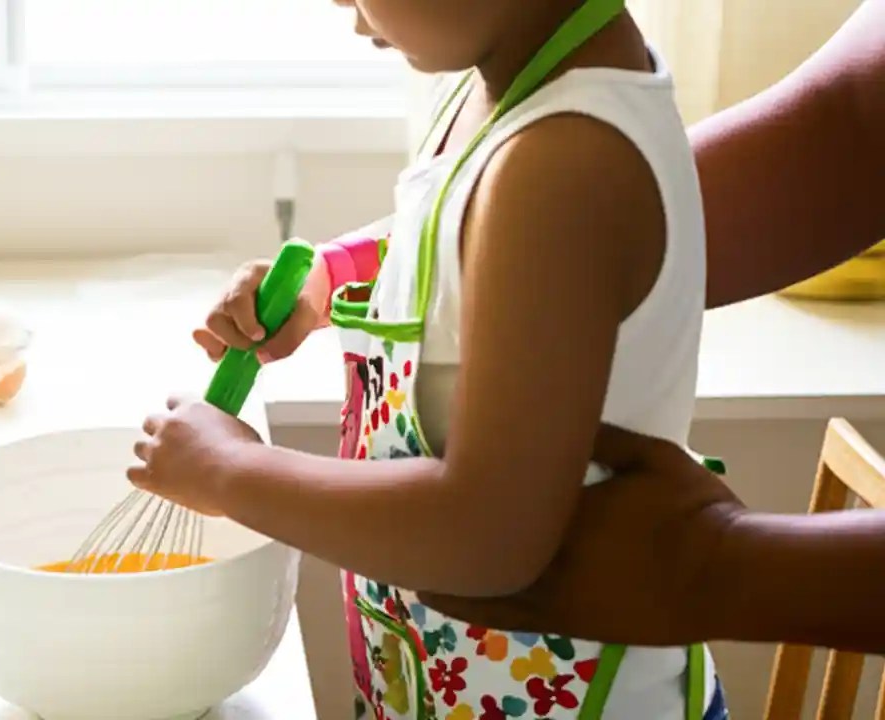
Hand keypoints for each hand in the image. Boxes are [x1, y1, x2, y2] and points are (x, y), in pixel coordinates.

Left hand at [128, 396, 262, 515]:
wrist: (237, 477)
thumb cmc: (246, 453)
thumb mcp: (235, 427)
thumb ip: (218, 426)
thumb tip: (219, 435)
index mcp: (191, 407)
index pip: (173, 399)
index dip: (178, 412)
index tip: (184, 422)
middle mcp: (169, 424)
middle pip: (151, 421)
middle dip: (160, 432)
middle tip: (174, 447)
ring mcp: (158, 449)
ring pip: (139, 446)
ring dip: (150, 454)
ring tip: (166, 467)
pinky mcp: (152, 475)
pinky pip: (133, 473)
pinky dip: (141, 476)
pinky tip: (154, 482)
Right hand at [192, 255, 328, 364]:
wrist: (302, 298)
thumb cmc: (303, 297)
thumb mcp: (308, 312)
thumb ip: (292, 334)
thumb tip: (262, 357)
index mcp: (252, 275)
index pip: (235, 297)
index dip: (245, 320)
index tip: (261, 335)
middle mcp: (231, 288)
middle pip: (215, 316)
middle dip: (235, 338)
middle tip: (258, 343)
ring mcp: (222, 306)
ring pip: (207, 329)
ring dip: (227, 345)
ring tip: (249, 347)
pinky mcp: (220, 324)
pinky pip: (205, 339)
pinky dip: (216, 351)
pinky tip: (235, 354)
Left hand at [417, 424, 744, 645]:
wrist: (728, 575)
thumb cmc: (693, 511)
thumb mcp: (652, 456)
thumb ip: (602, 438)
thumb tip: (557, 416)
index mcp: (562, 510)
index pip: (497, 496)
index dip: (461, 488)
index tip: (428, 474)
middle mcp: (549, 555)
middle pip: (479, 543)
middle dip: (443, 531)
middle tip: (401, 517)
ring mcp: (555, 595)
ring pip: (483, 586)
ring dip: (446, 574)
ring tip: (406, 560)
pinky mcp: (568, 623)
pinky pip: (506, 617)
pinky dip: (473, 606)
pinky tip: (442, 599)